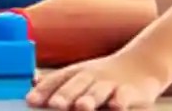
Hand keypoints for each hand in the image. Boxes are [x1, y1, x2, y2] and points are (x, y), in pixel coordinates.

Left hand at [27, 50, 167, 109]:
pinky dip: (120, 100)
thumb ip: (55, 83)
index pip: (57, 81)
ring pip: (99, 91)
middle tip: (54, 105)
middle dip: (65, 95)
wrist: (141, 65)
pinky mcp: (131, 92)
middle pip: (76, 85)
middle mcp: (91, 77)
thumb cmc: (102, 76)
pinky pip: (125, 96)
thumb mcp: (78, 75)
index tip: (30, 101)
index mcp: (76, 74)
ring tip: (82, 107)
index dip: (44, 91)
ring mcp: (111, 84)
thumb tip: (31, 81)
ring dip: (90, 98)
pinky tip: (116, 107)